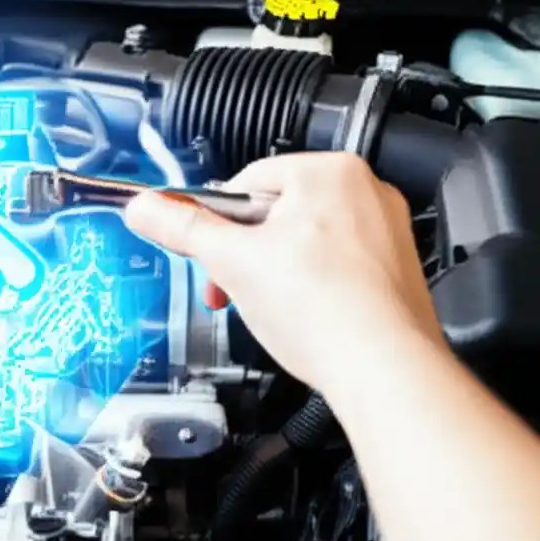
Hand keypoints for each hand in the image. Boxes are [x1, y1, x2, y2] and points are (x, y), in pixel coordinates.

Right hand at [124, 153, 443, 394]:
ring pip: (304, 240)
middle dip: (247, 254)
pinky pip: (335, 264)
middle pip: (274, 213)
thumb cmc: (324, 311)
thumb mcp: (231, 261)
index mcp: (329, 171)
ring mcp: (385, 229)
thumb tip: (144, 207)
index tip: (211, 257)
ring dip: (276, 271)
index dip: (217, 226)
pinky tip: (306, 314)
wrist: (383, 369)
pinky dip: (313, 286)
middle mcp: (366, 190)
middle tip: (238, 287)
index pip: (244, 183)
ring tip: (276, 305)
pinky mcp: (395, 267)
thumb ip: (182, 228)